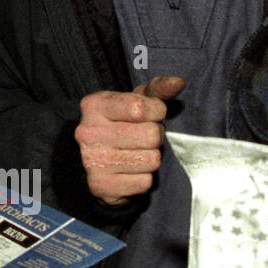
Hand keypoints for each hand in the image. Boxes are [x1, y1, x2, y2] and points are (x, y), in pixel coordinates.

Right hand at [76, 75, 183, 205]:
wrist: (93, 163)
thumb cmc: (119, 125)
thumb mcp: (133, 102)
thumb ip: (156, 91)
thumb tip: (178, 82)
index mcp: (94, 105)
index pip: (141, 108)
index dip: (156, 112)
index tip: (149, 115)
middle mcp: (89, 132)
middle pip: (151, 135)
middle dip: (155, 137)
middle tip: (142, 138)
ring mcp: (93, 160)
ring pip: (152, 160)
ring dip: (151, 158)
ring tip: (136, 153)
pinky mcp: (101, 186)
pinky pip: (145, 182)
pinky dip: (143, 178)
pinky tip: (130, 171)